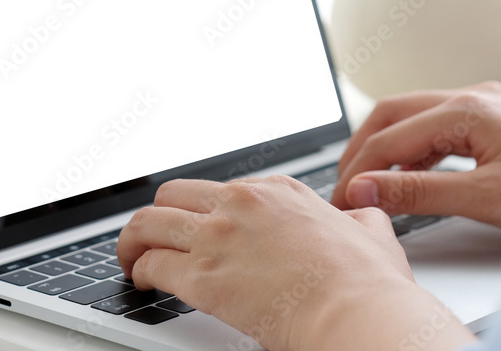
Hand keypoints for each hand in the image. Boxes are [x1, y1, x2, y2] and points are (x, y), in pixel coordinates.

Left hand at [116, 176, 474, 350]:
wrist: (356, 312)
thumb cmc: (366, 283)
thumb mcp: (370, 232)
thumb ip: (358, 219)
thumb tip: (359, 218)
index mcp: (278, 191)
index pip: (221, 189)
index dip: (205, 211)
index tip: (200, 226)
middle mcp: (242, 204)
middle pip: (173, 195)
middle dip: (160, 216)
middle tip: (153, 237)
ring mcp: (218, 237)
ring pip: (149, 223)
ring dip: (134, 241)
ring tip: (131, 257)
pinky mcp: (202, 276)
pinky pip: (152, 263)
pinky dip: (140, 272)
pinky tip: (143, 282)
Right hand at [331, 81, 500, 236]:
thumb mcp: (486, 200)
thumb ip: (418, 193)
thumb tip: (365, 189)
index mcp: (470, 109)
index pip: (391, 136)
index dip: (359, 169)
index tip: (341, 198)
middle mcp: (475, 96)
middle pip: (394, 112)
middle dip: (362, 147)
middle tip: (343, 184)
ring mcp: (485, 103)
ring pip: (413, 114)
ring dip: (386, 145)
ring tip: (368, 180)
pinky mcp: (493, 118)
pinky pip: (436, 124)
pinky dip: (412, 147)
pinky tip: (408, 170)